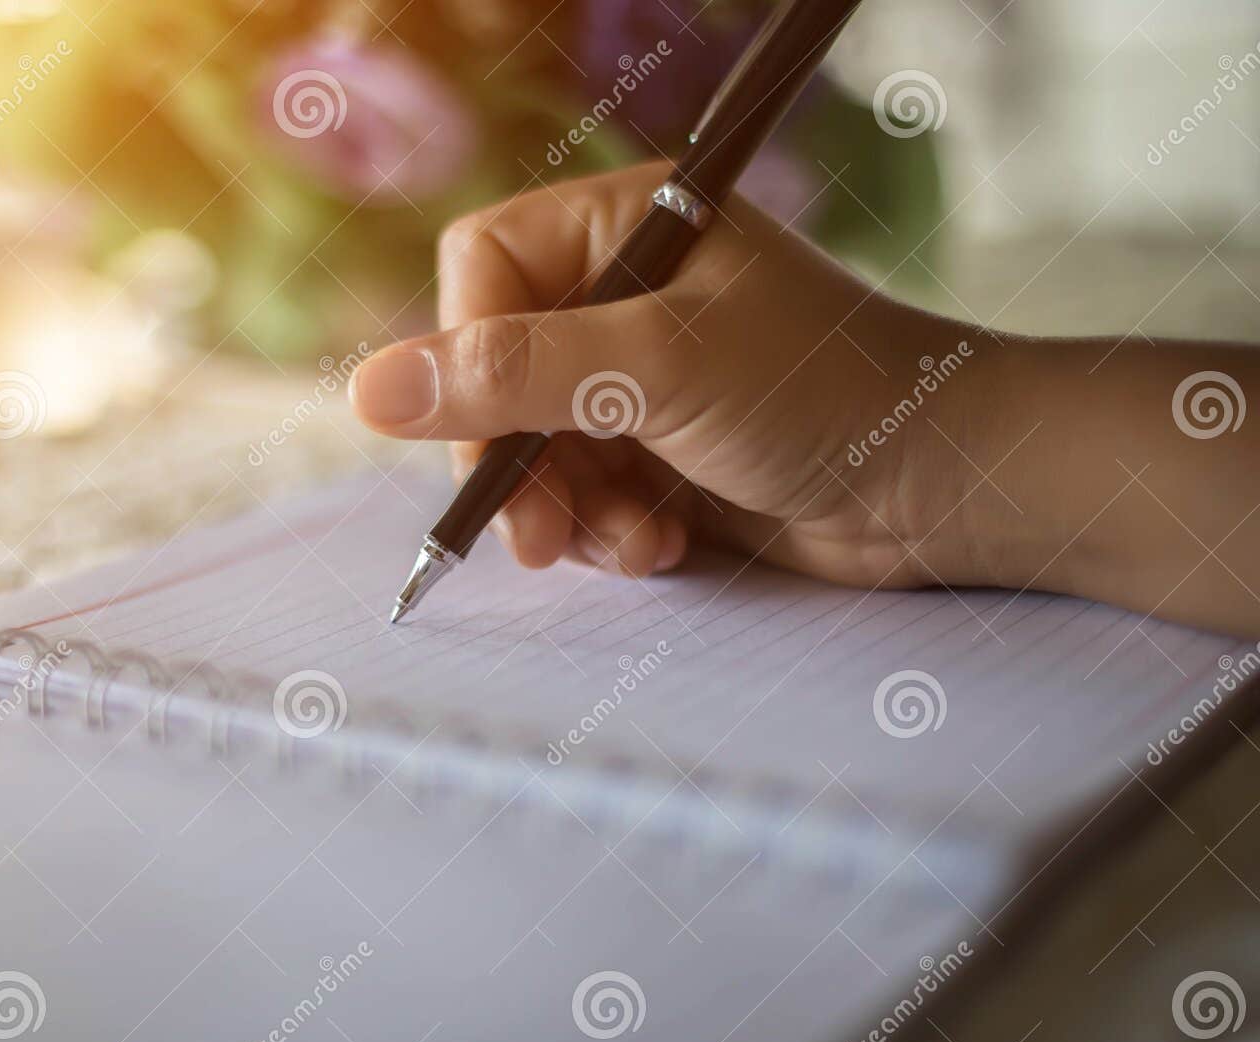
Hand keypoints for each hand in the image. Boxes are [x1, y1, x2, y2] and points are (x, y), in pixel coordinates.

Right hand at [349, 160, 985, 589]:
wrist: (941, 489)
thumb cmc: (823, 392)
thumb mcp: (660, 368)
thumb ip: (516, 375)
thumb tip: (368, 393)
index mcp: (623, 226)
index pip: (482, 269)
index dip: (465, 357)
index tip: (480, 442)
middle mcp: (621, 297)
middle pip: (493, 372)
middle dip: (514, 460)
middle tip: (534, 533)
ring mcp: (635, 382)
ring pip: (530, 449)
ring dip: (566, 510)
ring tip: (628, 540)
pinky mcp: (654, 457)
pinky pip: (578, 497)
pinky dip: (606, 532)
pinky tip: (661, 547)